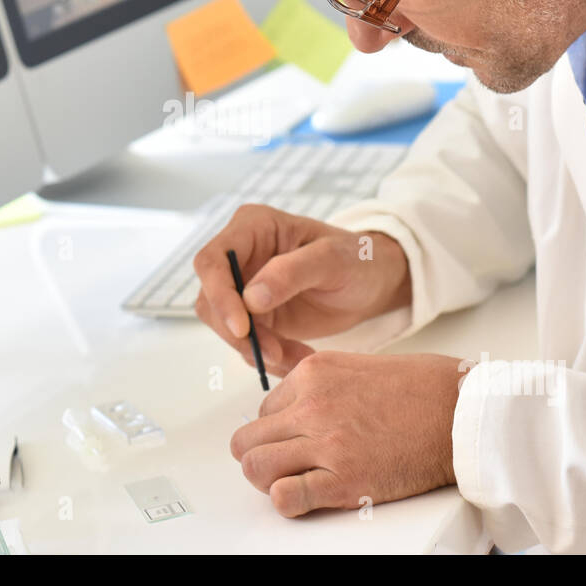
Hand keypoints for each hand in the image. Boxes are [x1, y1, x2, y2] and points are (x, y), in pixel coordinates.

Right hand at [193, 205, 411, 376]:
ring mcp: (245, 288)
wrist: (374, 283)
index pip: (212, 261)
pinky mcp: (256, 317)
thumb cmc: (358, 259)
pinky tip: (298, 357)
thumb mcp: (333, 260)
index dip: (219, 295)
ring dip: (256, 350)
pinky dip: (269, 358)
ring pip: (226, 327)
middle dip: (239, 332)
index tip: (242, 328)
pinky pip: (247, 344)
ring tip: (296, 357)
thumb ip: (291, 272)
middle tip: (275, 354)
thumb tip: (250, 297)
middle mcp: (241, 256)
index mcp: (252, 227)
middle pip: (211, 300)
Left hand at [230, 350, 465, 515]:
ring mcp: (326, 442)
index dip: (277, 429)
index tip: (295, 439)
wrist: (462, 413)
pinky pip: (285, 497)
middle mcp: (312, 404)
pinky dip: (287, 502)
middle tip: (285, 464)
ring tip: (293, 482)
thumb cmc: (424, 389)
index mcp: (314, 373)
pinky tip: (305, 498)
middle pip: (247, 438)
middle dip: (261, 454)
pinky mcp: (343, 479)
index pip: (264, 408)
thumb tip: (298, 404)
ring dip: (267, 479)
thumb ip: (323, 383)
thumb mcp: (358, 365)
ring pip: (254, 466)